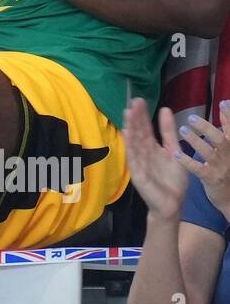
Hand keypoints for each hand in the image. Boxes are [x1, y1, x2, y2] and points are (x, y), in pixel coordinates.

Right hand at [124, 99, 188, 222]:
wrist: (172, 202)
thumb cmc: (172, 179)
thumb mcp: (174, 150)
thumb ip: (169, 132)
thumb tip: (164, 109)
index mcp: (152, 148)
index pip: (145, 129)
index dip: (142, 115)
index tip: (139, 100)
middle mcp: (143, 154)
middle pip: (138, 133)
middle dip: (135, 118)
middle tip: (133, 102)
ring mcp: (139, 164)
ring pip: (134, 143)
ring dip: (130, 129)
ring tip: (128, 114)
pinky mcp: (138, 174)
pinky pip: (134, 159)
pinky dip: (130, 147)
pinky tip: (128, 136)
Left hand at [177, 103, 229, 216]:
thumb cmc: (227, 167)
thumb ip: (227, 129)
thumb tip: (225, 105)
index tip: (223, 103)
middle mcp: (229, 154)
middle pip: (221, 138)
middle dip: (207, 127)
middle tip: (191, 118)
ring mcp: (220, 166)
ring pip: (209, 152)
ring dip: (195, 140)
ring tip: (182, 130)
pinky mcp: (211, 178)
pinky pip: (199, 169)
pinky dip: (188, 161)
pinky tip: (177, 155)